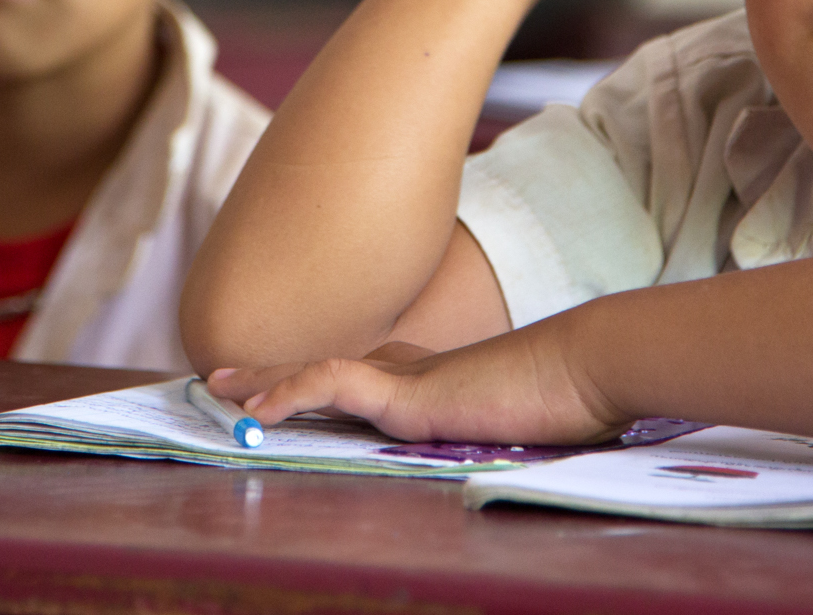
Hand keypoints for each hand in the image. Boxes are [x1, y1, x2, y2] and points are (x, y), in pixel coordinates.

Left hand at [206, 326, 627, 446]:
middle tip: (225, 377)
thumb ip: (498, 428)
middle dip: (274, 374)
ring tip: (218, 386)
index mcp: (442, 382)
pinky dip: (292, 393)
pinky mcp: (410, 393)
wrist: (593, 369)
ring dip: (265, 381)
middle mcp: (417, 373)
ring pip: (318, 372)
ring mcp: (412, 380)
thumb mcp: (525, 423)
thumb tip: (503, 442)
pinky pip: (334, 385)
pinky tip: (259, 410)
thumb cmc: (575, 401)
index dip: (318, 378)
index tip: (284, 386)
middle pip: (329, 369)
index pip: (367, 374)